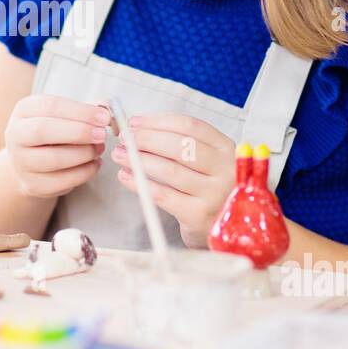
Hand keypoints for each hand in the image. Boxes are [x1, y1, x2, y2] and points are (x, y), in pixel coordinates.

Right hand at [4, 95, 108, 198]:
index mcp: (24, 110)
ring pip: (53, 159)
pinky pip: (60, 181)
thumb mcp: (65, 115)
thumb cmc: (53, 132)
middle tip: (102, 134)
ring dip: (83, 154)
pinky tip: (94, 164)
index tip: (103, 117)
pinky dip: (83, 173)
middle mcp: (15, 135)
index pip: (50, 106)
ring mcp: (20, 162)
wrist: (31, 162)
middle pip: (44, 130)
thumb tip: (106, 108)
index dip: (80, 111)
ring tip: (99, 149)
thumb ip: (86, 109)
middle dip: (78, 132)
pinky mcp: (31, 185)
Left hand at [110, 113, 234, 247]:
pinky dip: (139, 184)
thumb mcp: (206, 161)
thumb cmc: (207, 187)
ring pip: (169, 170)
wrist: (226, 227)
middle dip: (146, 139)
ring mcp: (213, 193)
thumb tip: (137, 127)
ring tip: (120, 155)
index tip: (135, 122)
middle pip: (180, 146)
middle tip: (125, 139)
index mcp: (227, 148)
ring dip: (138, 160)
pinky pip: (162, 195)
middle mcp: (225, 169)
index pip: (190, 126)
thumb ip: (181, 142)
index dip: (158, 122)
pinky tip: (126, 176)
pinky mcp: (198, 215)